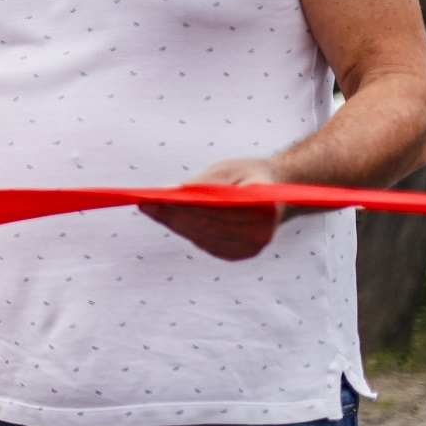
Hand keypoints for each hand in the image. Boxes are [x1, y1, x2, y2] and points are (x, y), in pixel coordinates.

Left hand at [140, 159, 284, 260]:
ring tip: (150, 208)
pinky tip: (168, 218)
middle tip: (145, 204)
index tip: (157, 198)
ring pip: (203, 237)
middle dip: (173, 215)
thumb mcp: (228, 170)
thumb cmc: (250, 175)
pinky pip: (206, 244)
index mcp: (264, 207)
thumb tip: (168, 193)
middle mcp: (260, 233)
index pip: (216, 209)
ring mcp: (251, 248)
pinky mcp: (240, 254)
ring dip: (175, 223)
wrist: (279, 192)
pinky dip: (187, 230)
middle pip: (207, 227)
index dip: (184, 205)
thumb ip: (201, 184)